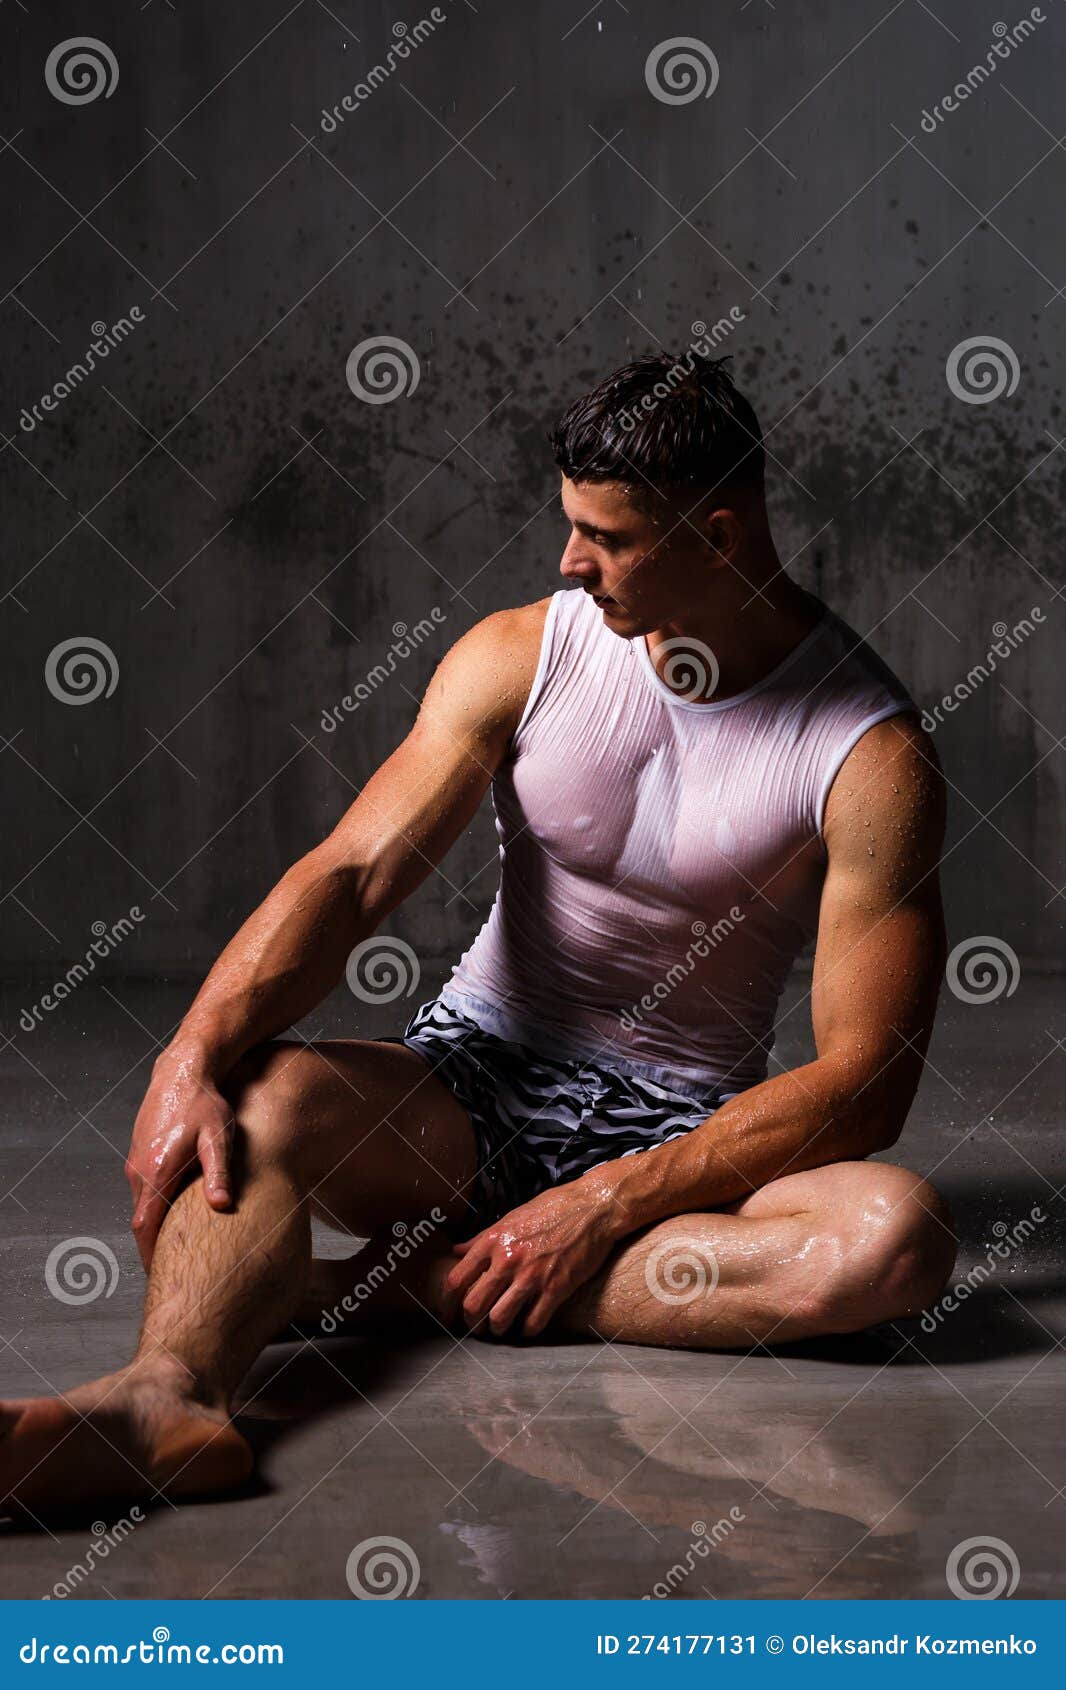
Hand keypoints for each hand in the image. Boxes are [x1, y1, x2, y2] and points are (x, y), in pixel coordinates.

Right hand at [125, 1047, 234, 1270]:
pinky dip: (154, 1206)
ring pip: (141, 1205)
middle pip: (140, 1221)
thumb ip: (219, 1173)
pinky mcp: (140, 1152)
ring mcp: (136, 1161)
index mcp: (156, 1172)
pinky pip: (143, 1189)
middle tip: (170, 1272)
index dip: (150, 1255)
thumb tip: (221, 1206)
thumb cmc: (205, 1103)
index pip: (145, 1227)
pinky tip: (173, 1213)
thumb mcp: (219, 1138)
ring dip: (154, 1226)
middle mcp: (139, 1170)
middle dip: (152, 1247)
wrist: (184, 1069)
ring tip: (173, 1248)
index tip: (161, 1278)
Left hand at [446, 1181, 618, 1338]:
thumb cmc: (552, 1208)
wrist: (592, 1209)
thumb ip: (482, 1237)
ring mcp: (532, 1275)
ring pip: (500, 1318)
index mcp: (493, 1240)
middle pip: (474, 1305)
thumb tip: (457, 1250)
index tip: (450, 1312)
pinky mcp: (556, 1288)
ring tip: (501, 1329)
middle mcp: (508, 1259)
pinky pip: (534, 1322)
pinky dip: (527, 1330)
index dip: (448, 1302)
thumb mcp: (511, 1217)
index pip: (457, 1279)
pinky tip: (528, 1327)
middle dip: (471, 1322)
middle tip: (476, 1326)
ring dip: (497, 1329)